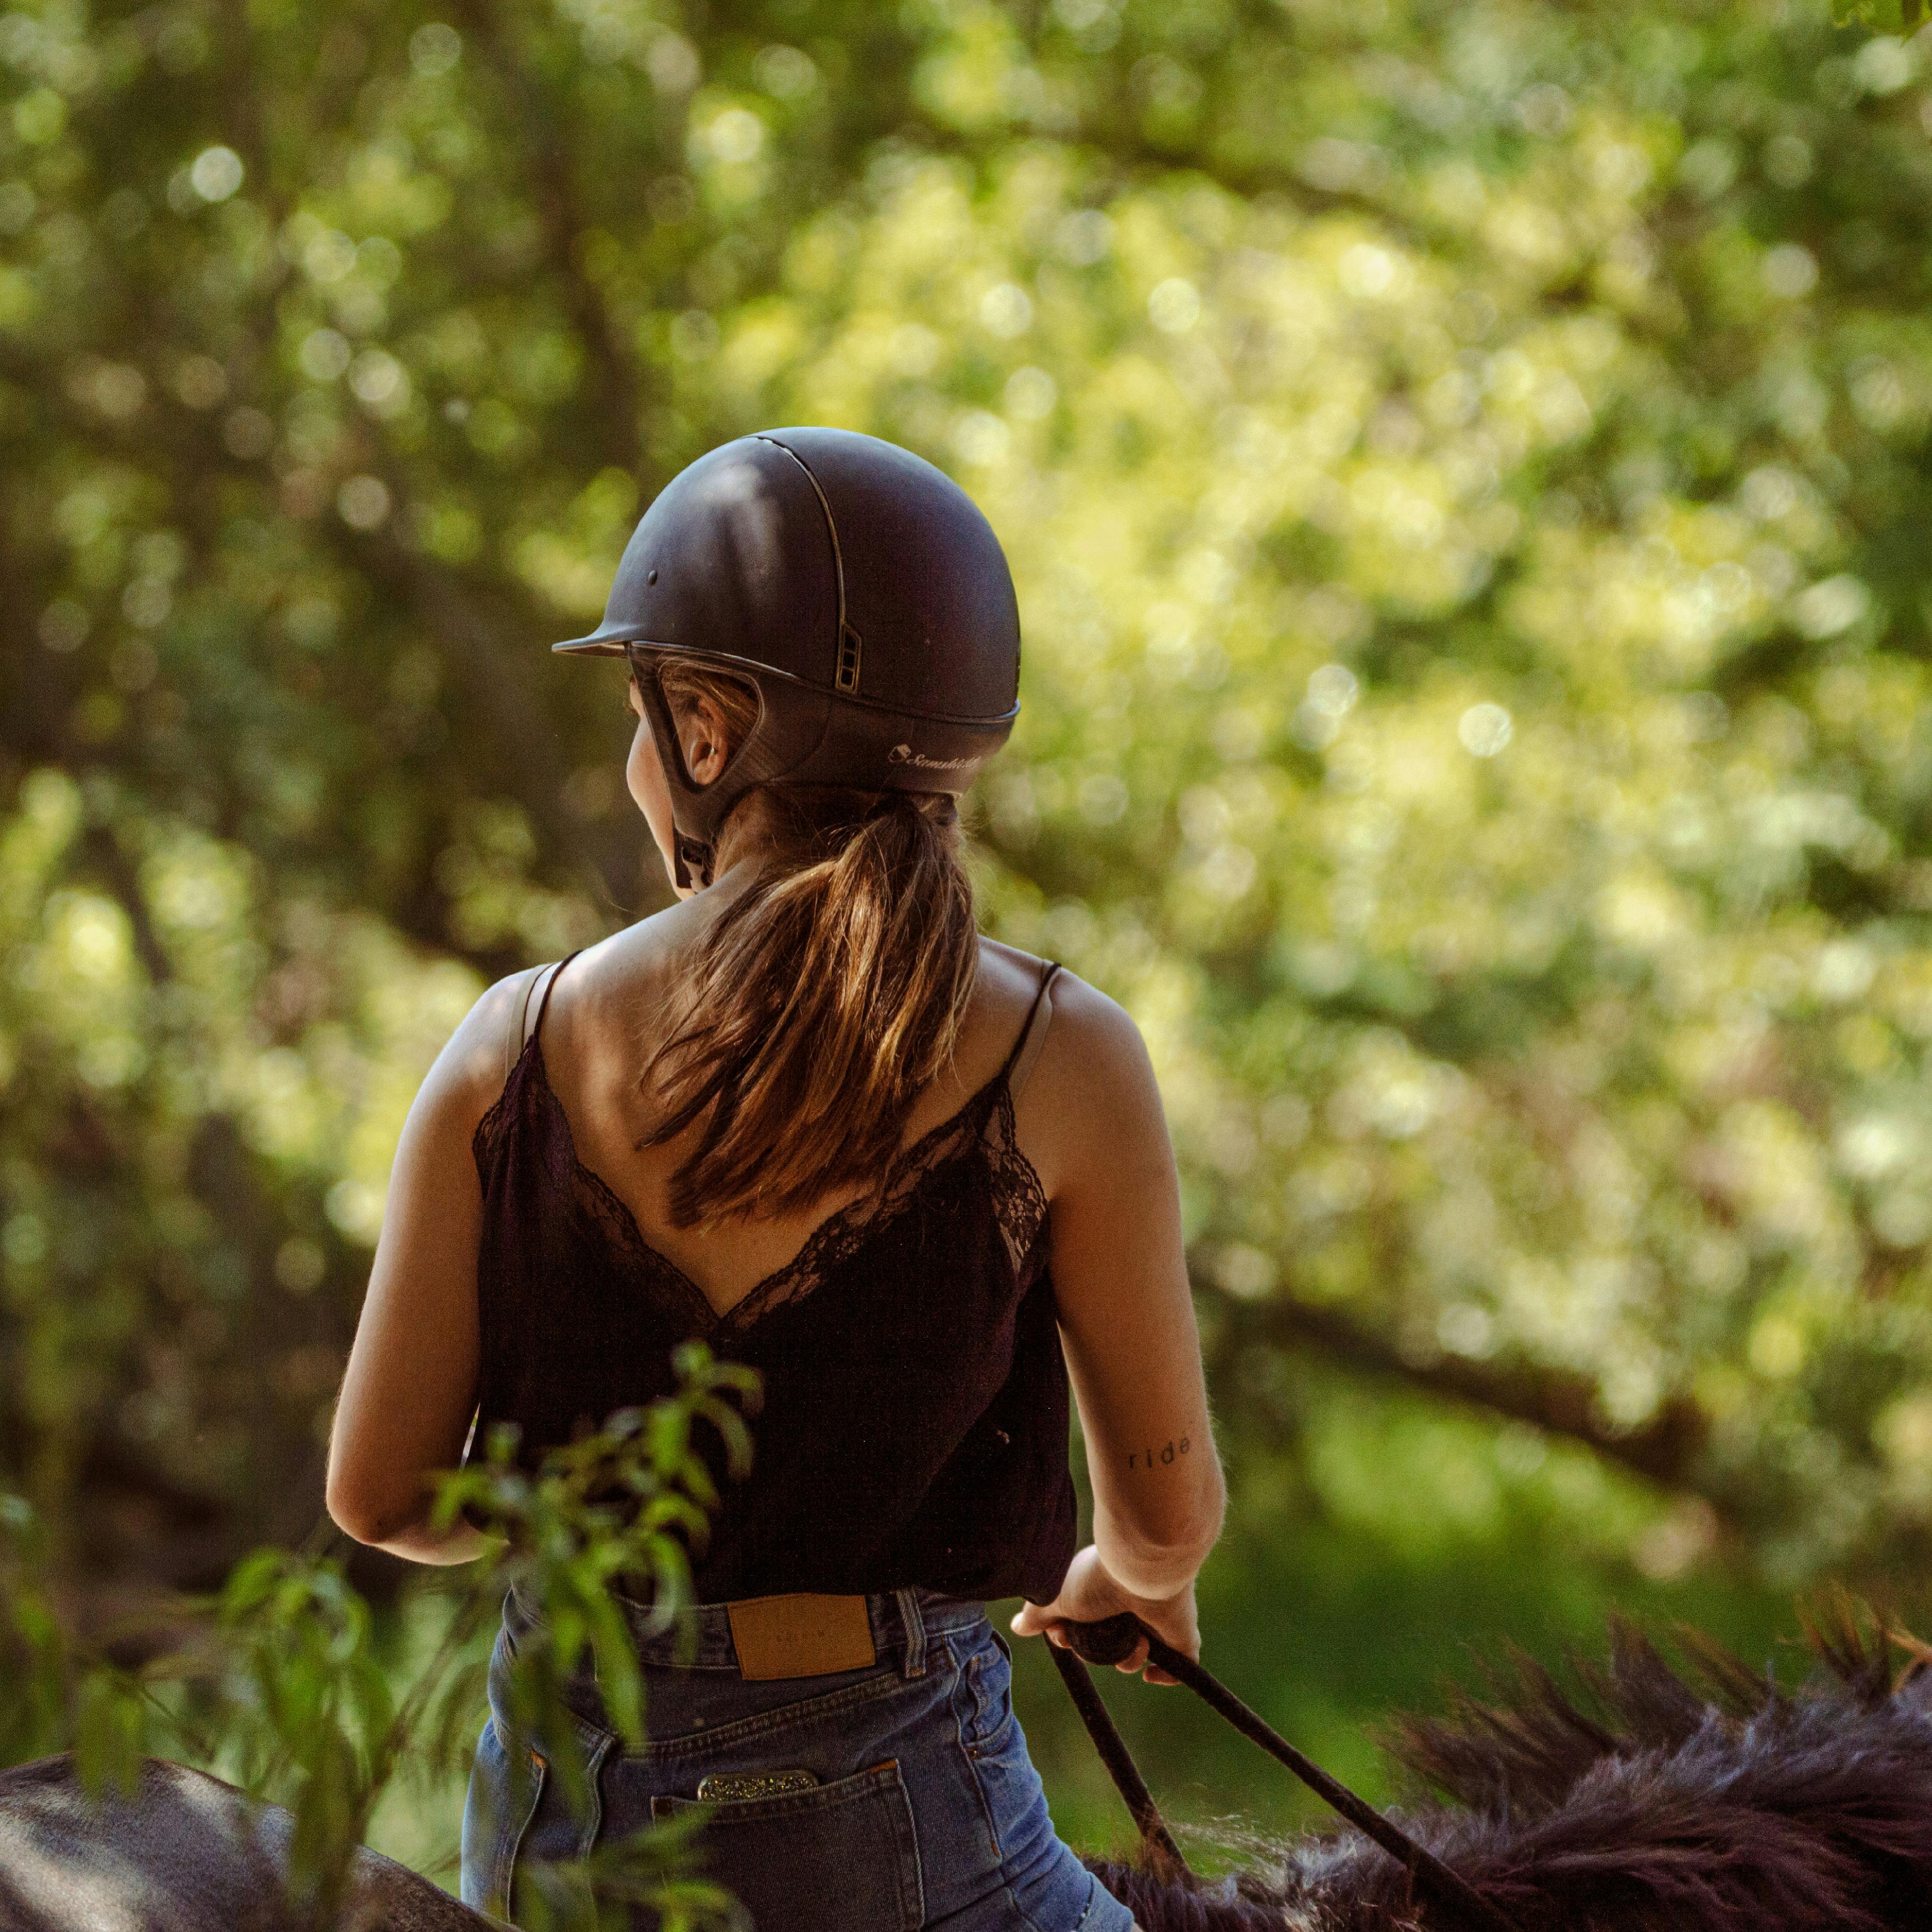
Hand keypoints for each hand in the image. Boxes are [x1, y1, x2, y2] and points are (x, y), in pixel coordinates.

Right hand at [1010, 1545, 1198, 1685]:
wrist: (1142, 1570)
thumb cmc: (1095, 1579)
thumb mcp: (1054, 1597)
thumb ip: (1038, 1614)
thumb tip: (1019, 1627)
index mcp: (1099, 1594)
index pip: (1082, 1628)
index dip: (1070, 1639)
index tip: (1063, 1634)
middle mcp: (1126, 1605)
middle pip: (1106, 1645)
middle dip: (1097, 1651)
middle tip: (1097, 1639)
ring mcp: (1154, 1619)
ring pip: (1135, 1656)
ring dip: (1127, 1658)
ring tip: (1133, 1639)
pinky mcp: (1180, 1633)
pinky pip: (1179, 1664)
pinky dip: (1166, 1674)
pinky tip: (1150, 1675)